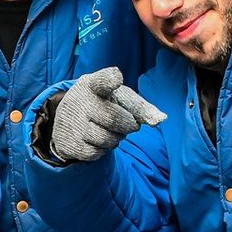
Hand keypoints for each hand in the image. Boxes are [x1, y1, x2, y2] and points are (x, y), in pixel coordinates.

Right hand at [46, 68, 165, 163]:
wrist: (70, 117)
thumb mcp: (118, 98)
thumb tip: (161, 120)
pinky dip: (104, 150)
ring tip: (114, 132)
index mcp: (94, 84)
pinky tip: (100, 141)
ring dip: (117, 139)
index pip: (102, 80)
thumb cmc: (104, 104)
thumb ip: (141, 107)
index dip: (110, 79)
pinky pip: (96, 153)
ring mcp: (73, 123)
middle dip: (128, 126)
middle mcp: (80, 101)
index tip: (118, 78)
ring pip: (106, 139)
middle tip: (130, 124)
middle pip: (114, 119)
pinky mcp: (70, 142)